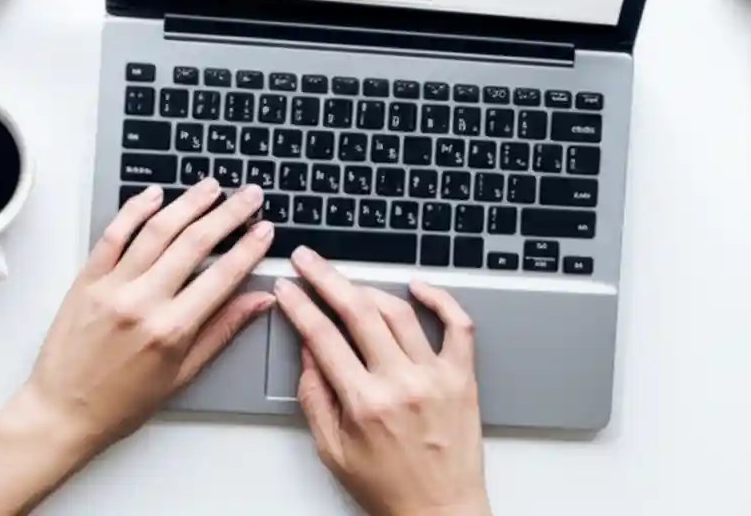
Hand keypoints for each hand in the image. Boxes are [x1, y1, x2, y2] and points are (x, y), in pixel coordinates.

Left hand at [25, 179, 274, 449]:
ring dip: (189, 202)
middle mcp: (142, 302)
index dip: (249, 247)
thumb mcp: (183, 375)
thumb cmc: (122, 403)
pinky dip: (135, 210)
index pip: (222, 275)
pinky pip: (114, 234)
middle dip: (229, 213)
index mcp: (171, 330)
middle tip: (249, 196)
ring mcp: (112, 287)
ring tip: (212, 187)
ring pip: (157, 229)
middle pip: (195, 242)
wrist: (62, 413)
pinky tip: (155, 195)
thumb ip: (223, 331)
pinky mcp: (86, 280)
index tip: (265, 230)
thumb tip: (260, 301)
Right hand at [275, 248, 489, 515]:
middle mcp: (401, 383)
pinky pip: (457, 325)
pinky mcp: (463, 377)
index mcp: (364, 403)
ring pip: (399, 310)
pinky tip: (418, 285)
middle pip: (357, 310)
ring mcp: (435, 376)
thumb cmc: (389, 488)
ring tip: (349, 281)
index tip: (287, 286)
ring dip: (369, 286)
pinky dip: (440, 298)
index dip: (299, 304)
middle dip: (326, 277)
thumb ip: (315, 397)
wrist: (441, 512)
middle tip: (308, 260)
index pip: (322, 336)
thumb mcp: (333, 451)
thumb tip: (309, 351)